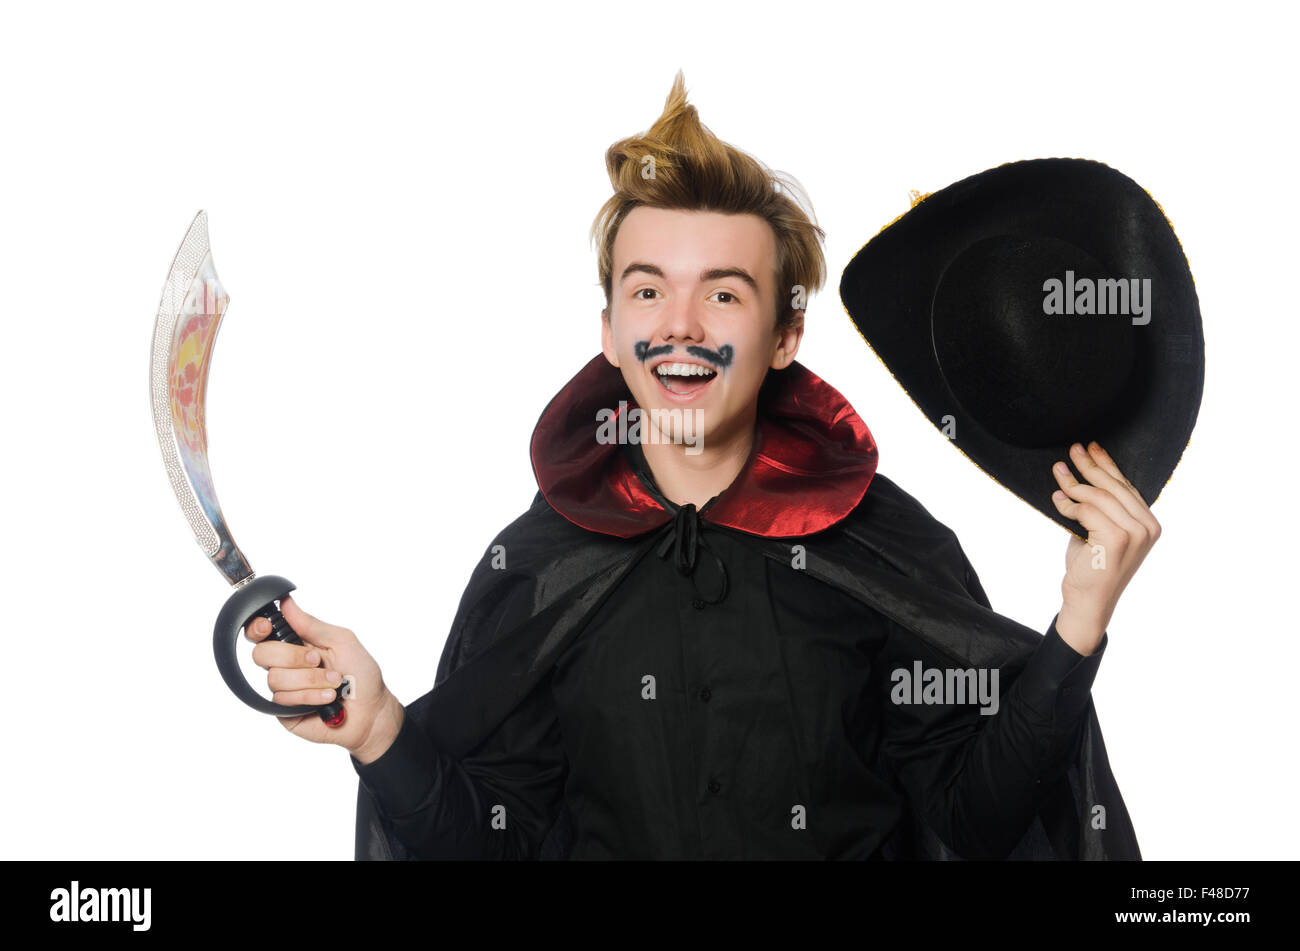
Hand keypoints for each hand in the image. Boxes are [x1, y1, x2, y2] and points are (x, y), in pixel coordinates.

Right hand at [245, 596, 403, 760]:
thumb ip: (312, 624)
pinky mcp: (284, 711)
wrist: (371, 710)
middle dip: (292, 656)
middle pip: (261, 653)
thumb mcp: (342, 640)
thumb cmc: (361, 674)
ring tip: (333, 683)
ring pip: (275, 677)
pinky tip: (327, 699)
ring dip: (310, 679)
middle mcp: (286, 665)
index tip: (267, 626)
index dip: (257, 627)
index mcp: (297, 643)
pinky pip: (283, 699)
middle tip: (317, 660)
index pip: (261, 632)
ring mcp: (284, 688)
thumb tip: (287, 603)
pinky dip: (309, 696)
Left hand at [1050, 441, 1160, 653]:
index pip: (1126, 486)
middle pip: (1115, 487)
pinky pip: (1089, 510)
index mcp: (1149, 524)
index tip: (1092, 447)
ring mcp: (1136, 534)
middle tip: (1073, 450)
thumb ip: (1100, 509)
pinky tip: (1058, 501)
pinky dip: (1070, 504)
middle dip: (1091, 465)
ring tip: (1058, 473)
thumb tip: (1080, 477)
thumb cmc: (1091, 569)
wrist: (1087, 602)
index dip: (1108, 465)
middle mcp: (1148, 528)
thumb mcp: (1098, 532)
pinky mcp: (1118, 539)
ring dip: (1075, 484)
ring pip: (1100, 496)